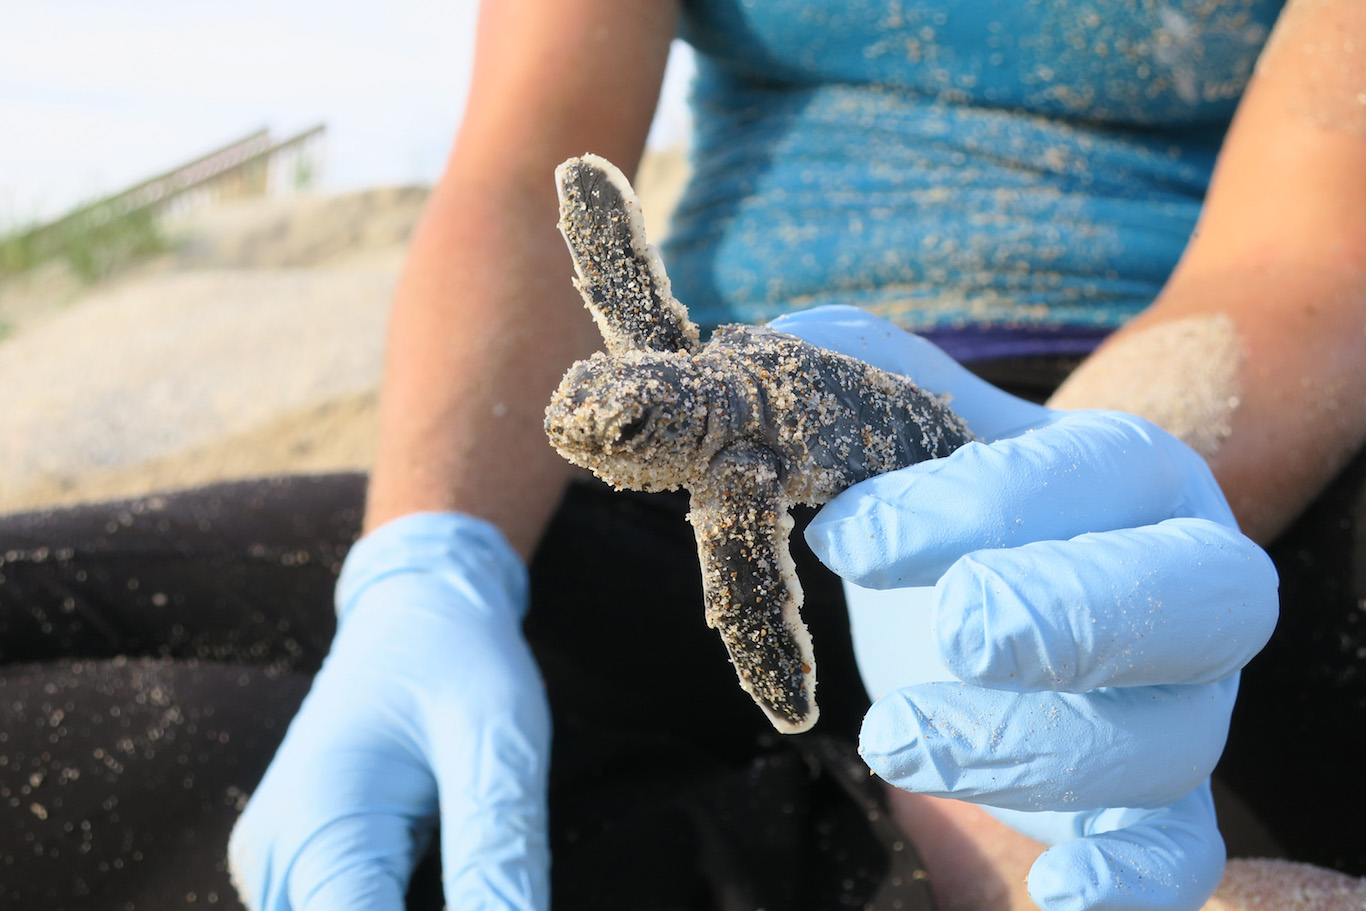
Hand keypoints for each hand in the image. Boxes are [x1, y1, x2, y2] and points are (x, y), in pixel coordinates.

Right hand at [228, 513, 550, 910]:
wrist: (416, 605)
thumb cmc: (461, 661)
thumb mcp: (497, 749)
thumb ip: (498, 856)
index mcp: (320, 824)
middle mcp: (276, 857)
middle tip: (499, 882)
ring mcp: (276, 865)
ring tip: (484, 877)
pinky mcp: (296, 867)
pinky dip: (392, 910)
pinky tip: (458, 888)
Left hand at [772, 306, 1278, 910]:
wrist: (1024, 583)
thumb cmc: (962, 504)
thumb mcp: (911, 429)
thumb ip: (851, 375)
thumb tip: (765, 346)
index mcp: (1131, 475)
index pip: (1085, 477)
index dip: (976, 506)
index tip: (844, 537)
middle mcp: (1189, 585)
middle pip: (1196, 600)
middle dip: (1071, 614)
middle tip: (953, 630)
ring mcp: (1186, 702)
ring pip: (1170, 742)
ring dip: (1032, 749)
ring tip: (894, 739)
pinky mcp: (1159, 803)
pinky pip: (1179, 855)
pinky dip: (1135, 882)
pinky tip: (1059, 895)